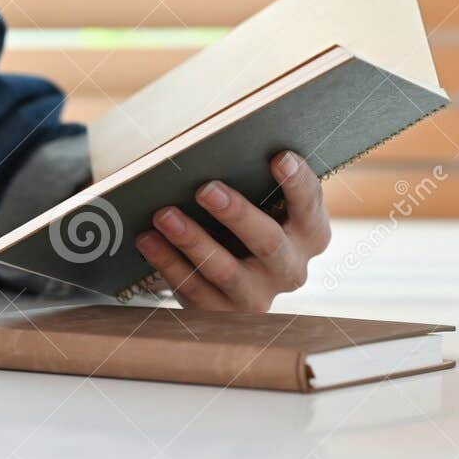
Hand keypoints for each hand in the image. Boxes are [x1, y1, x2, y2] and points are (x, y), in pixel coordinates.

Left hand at [133, 151, 331, 311]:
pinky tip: (148, 240)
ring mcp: (257, 296)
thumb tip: (221, 144)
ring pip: (226, 271)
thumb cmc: (250, 226)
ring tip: (164, 215)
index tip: (279, 157)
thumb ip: (256, 183)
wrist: (239, 282)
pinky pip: (194, 290)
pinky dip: (168, 263)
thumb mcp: (265, 205)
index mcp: (310, 234)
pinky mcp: (224, 314)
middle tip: (206, 189)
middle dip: (237, 215)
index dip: (298, 182)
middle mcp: (290, 269)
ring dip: (193, 241)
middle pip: (268, 242)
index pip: (310, 204)